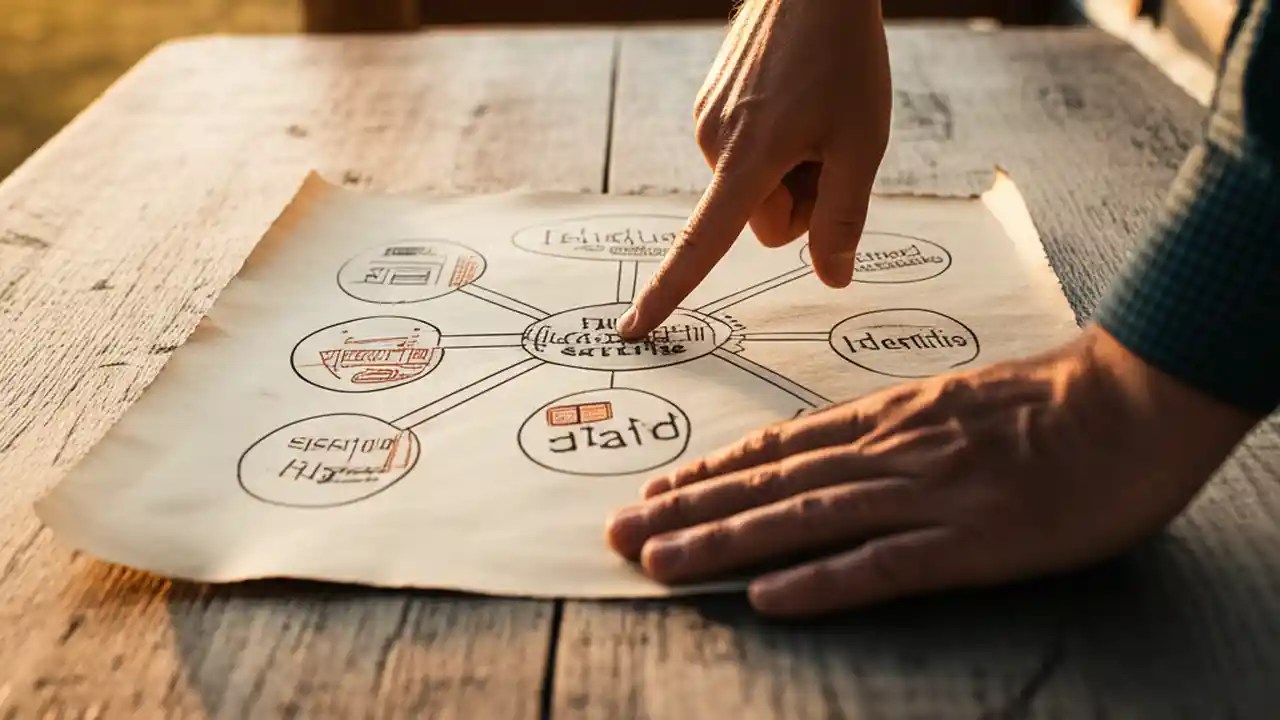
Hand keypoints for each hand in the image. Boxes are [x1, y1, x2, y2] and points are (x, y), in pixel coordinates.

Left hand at [605, 327, 1254, 615]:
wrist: (1128, 404)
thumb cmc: (1051, 403)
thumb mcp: (956, 399)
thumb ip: (897, 426)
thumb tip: (841, 451)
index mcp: (887, 418)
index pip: (780, 446)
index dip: (713, 471)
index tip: (658, 490)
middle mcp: (888, 452)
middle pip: (770, 483)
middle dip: (687, 509)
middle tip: (618, 532)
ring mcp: (924, 495)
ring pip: (803, 520)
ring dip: (724, 542)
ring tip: (659, 563)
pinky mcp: (967, 539)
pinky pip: (881, 565)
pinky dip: (821, 582)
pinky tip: (767, 600)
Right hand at [618, 0, 891, 338]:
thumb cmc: (844, 59)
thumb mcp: (863, 143)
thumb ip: (844, 219)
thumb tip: (831, 279)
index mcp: (746, 163)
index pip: (700, 246)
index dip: (668, 293)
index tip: (634, 329)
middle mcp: (713, 146)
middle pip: (759, 221)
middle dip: (799, 202)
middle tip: (833, 151)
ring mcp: (708, 122)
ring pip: (753, 186)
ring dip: (790, 168)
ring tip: (818, 115)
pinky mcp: (711, 104)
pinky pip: (745, 152)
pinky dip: (777, 142)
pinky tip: (799, 98)